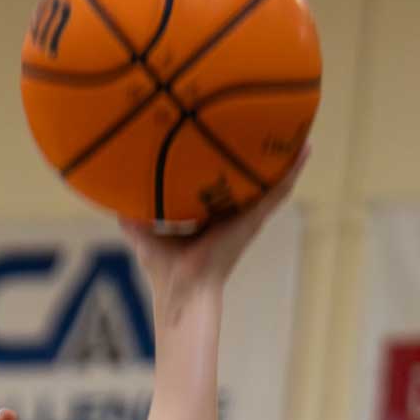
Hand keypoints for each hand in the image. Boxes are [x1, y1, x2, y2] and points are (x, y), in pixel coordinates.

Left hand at [120, 146, 309, 306]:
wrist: (183, 289)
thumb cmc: (165, 270)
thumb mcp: (146, 236)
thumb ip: (134, 218)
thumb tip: (115, 200)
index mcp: (211, 219)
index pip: (221, 190)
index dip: (226, 171)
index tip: (230, 144)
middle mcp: (233, 217)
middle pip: (250, 185)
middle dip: (261, 162)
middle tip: (275, 131)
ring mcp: (247, 218)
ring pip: (271, 185)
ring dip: (286, 162)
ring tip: (299, 135)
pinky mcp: (253, 219)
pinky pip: (277, 192)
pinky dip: (292, 171)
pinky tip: (304, 149)